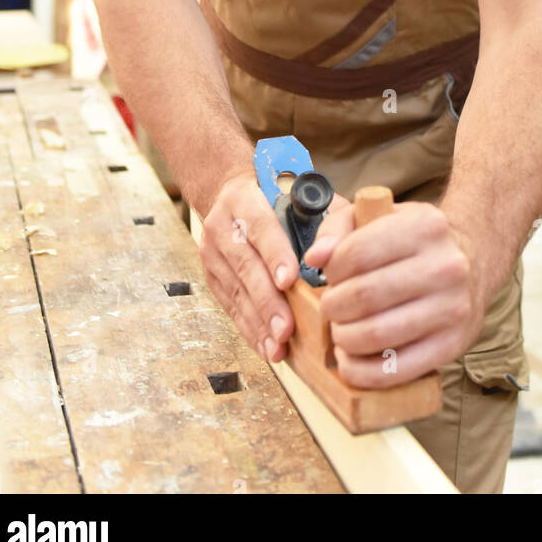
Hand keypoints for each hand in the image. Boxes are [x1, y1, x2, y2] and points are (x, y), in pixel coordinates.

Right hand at [199, 172, 350, 363]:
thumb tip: (329, 253)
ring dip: (258, 323)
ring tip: (278, 346)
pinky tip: (266, 347)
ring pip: (235, 291)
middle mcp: (221, 225)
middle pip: (245, 265)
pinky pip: (230, 307)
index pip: (260, 225)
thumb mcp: (306, 195)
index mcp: (244, 197)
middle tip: (286, 328)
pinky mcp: (212, 276)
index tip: (289, 280)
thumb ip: (323, 217)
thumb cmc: (280, 197)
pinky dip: (249, 330)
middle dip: (267, 300)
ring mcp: (212, 253)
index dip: (274, 254)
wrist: (232, 195)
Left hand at [303, 201, 486, 387]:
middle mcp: (445, 267)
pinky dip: (361, 371)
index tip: (331, 276)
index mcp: (425, 227)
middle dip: (333, 306)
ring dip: (344, 338)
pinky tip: (350, 359)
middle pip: (363, 296)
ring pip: (376, 334)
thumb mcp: (382, 216)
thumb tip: (314, 258)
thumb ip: (339, 227)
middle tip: (331, 307)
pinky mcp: (452, 346)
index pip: (356, 253)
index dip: (332, 270)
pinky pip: (395, 369)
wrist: (474, 261)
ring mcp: (452, 309)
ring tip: (341, 331)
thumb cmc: (415, 241)